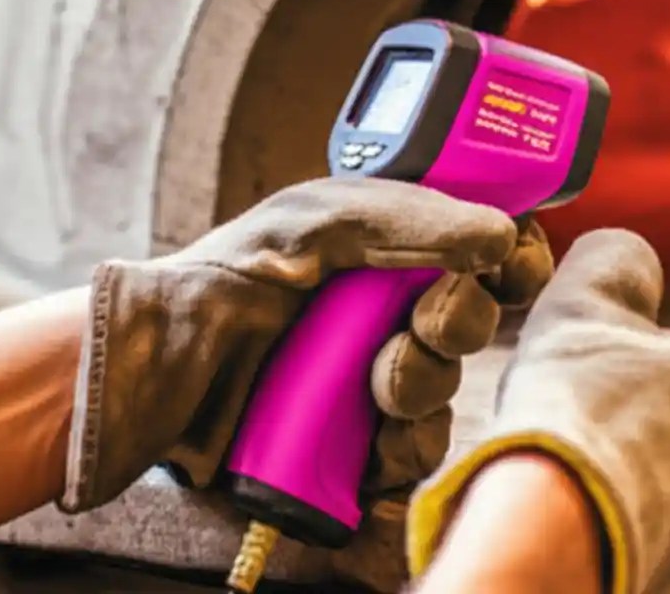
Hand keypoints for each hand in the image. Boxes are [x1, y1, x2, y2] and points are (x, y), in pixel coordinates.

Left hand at [57, 177, 551, 590]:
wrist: (159, 375)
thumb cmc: (223, 282)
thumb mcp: (312, 223)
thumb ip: (408, 219)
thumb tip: (499, 234)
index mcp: (390, 249)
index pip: (483, 248)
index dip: (510, 259)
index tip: (506, 267)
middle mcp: (391, 312)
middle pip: (479, 320)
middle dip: (458, 323)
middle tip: (420, 323)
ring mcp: (378, 380)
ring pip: (451, 388)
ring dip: (421, 385)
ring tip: (371, 382)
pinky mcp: (362, 444)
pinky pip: (419, 452)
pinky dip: (403, 445)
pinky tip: (369, 436)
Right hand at [407, 229, 669, 593]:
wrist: (559, 524)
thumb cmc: (574, 407)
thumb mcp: (581, 301)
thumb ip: (611, 263)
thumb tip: (624, 252)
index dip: (617, 365)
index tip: (581, 384)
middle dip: (630, 426)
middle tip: (575, 432)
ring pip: (668, 483)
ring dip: (630, 478)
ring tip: (574, 481)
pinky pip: (659, 538)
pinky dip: (626, 528)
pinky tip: (587, 522)